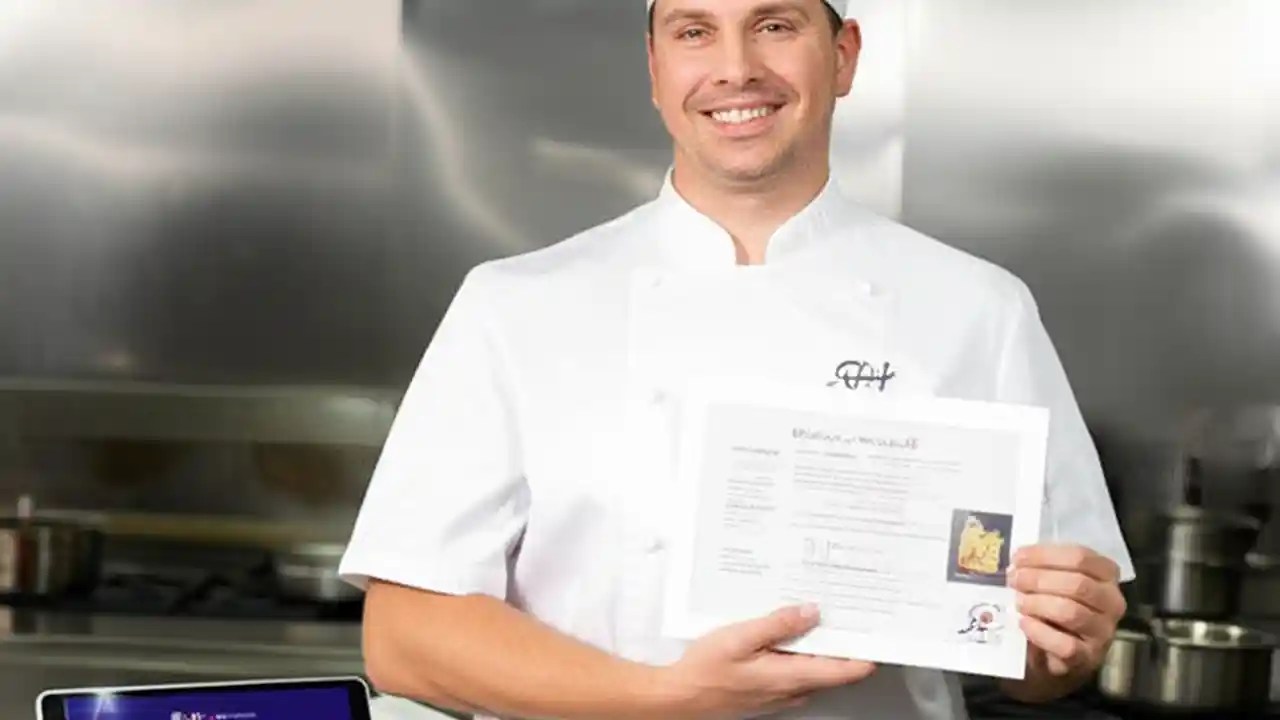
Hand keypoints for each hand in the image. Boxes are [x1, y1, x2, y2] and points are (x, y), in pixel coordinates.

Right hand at [660, 604, 876, 718]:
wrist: (681, 697)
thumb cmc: (706, 670)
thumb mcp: (741, 636)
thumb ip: (779, 624)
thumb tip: (811, 612)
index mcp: (791, 676)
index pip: (846, 670)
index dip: (867, 653)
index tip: (879, 632)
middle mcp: (793, 691)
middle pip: (834, 669)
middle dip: (845, 642)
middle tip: (850, 613)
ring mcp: (781, 695)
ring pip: (816, 671)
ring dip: (822, 647)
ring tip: (819, 617)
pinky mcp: (769, 693)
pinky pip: (797, 673)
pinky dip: (801, 654)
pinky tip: (787, 636)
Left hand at [1009, 544, 1125, 677]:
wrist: (1051, 655)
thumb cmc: (1053, 608)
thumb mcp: (1053, 581)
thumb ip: (1042, 567)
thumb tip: (1019, 560)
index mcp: (1106, 575)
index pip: (1080, 557)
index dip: (1045, 555)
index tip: (1018, 558)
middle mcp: (1112, 602)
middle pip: (1078, 584)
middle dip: (1038, 579)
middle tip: (1013, 580)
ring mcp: (1103, 632)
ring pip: (1071, 612)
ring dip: (1037, 603)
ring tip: (1018, 601)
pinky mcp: (1088, 658)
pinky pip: (1064, 644)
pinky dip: (1039, 631)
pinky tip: (1024, 623)